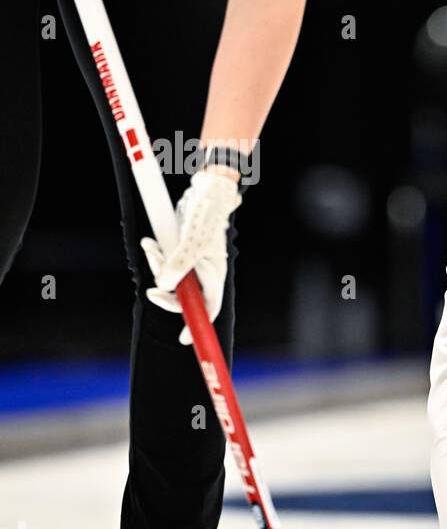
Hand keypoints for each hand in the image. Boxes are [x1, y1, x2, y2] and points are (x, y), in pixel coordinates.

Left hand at [141, 167, 241, 345]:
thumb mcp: (192, 242)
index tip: (184, 339)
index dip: (197, 325)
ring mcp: (192, 261)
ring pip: (169, 277)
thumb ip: (178, 265)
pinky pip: (164, 261)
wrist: (207, 188)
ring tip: (149, 246)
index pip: (208, 308)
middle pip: (183, 296)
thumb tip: (162, 287)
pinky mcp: (180, 249)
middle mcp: (204, 272)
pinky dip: (155, 254)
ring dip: (156, 265)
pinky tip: (150, 242)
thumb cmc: (208, 215)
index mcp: (214, 275)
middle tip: (150, 293)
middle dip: (165, 294)